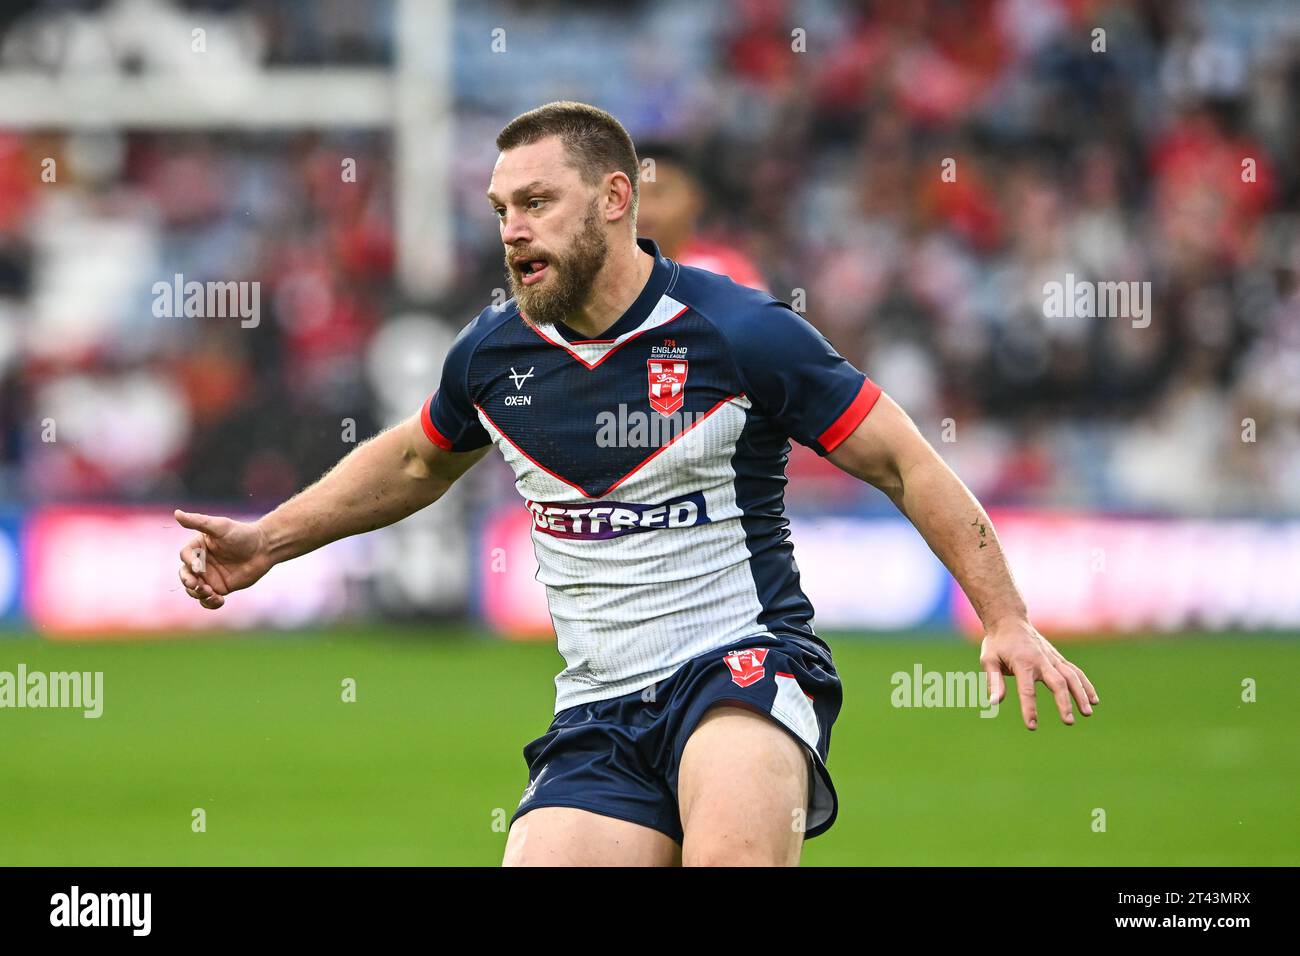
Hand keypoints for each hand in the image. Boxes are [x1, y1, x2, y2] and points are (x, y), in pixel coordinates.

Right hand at [175, 510, 271, 609]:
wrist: (264, 548)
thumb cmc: (242, 534)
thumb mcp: (220, 526)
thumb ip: (199, 522)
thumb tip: (176, 513)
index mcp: (198, 548)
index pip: (185, 557)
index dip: (190, 563)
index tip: (200, 567)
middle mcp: (201, 563)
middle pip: (185, 576)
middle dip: (188, 582)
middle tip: (198, 585)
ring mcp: (210, 577)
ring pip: (194, 590)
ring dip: (198, 594)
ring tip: (211, 593)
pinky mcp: (220, 588)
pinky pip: (208, 600)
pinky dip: (209, 603)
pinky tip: (219, 600)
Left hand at [979, 620, 1098, 729]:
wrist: (1010, 621)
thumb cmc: (997, 643)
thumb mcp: (988, 659)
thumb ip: (993, 681)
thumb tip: (994, 702)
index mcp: (1022, 662)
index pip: (1027, 689)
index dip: (1029, 708)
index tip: (1032, 726)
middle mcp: (1041, 660)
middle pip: (1057, 682)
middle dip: (1064, 702)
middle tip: (1068, 722)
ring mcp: (1052, 658)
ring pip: (1071, 676)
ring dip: (1081, 694)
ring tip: (1088, 713)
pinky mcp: (1058, 658)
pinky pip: (1075, 672)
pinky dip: (1085, 685)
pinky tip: (1094, 700)